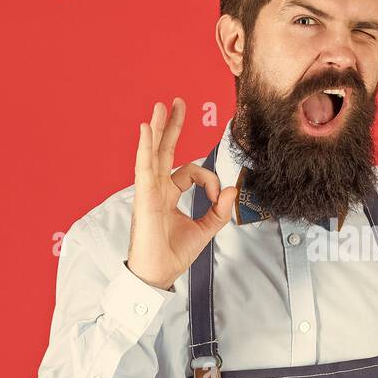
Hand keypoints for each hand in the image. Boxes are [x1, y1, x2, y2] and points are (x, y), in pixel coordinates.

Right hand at [126, 98, 236, 289]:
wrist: (158, 274)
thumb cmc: (173, 254)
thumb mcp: (205, 230)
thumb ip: (219, 211)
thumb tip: (232, 190)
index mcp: (168, 194)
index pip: (191, 172)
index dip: (210, 180)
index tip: (218, 198)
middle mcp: (156, 189)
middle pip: (164, 150)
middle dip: (172, 126)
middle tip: (177, 102)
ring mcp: (149, 191)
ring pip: (153, 153)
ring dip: (159, 129)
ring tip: (161, 106)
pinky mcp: (145, 198)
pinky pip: (145, 168)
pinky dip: (146, 147)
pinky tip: (148, 129)